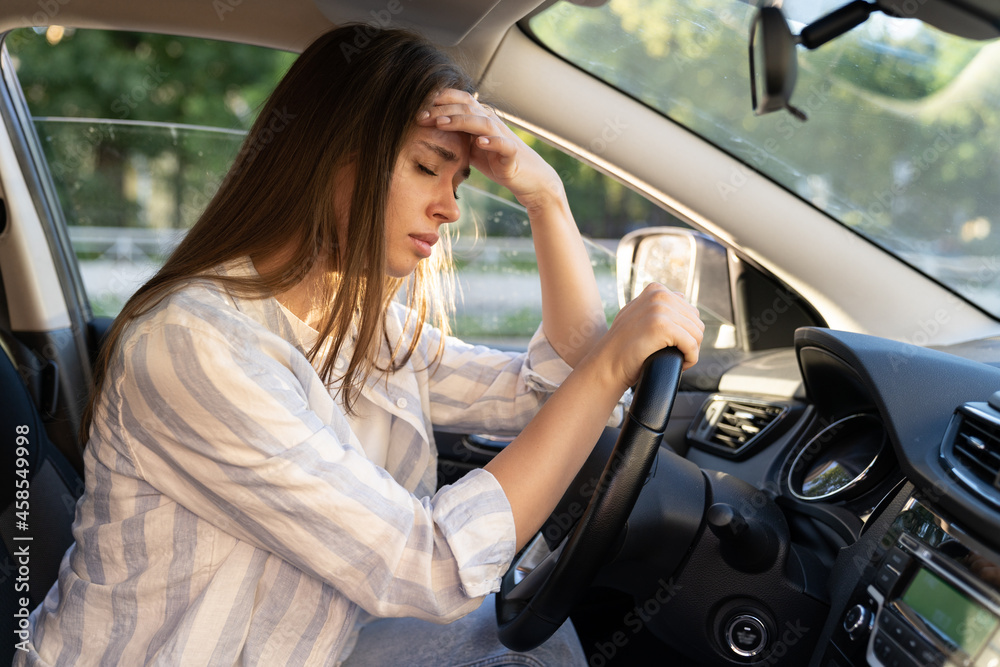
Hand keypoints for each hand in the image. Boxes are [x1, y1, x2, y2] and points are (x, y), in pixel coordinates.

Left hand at [416, 88, 561, 211]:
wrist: (527, 178)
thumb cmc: (496, 161)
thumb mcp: (470, 146)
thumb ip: (455, 136)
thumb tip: (428, 131)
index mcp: (480, 119)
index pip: (459, 101)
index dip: (439, 101)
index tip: (416, 109)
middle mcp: (491, 122)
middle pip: (467, 108)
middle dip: (442, 111)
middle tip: (420, 116)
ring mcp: (503, 137)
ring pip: (482, 122)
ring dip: (461, 121)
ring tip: (442, 124)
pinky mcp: (513, 154)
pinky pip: (504, 145)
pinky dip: (493, 142)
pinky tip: (480, 142)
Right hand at [595, 283, 704, 387]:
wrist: (607, 364)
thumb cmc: (623, 345)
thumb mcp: (637, 314)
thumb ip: (656, 303)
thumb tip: (680, 295)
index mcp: (656, 290)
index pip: (690, 311)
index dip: (685, 332)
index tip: (672, 346)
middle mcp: (659, 295)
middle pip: (696, 322)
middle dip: (690, 342)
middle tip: (676, 355)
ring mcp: (660, 309)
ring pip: (697, 334)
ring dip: (691, 352)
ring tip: (677, 360)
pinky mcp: (663, 326)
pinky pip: (692, 345)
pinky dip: (691, 359)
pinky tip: (681, 365)